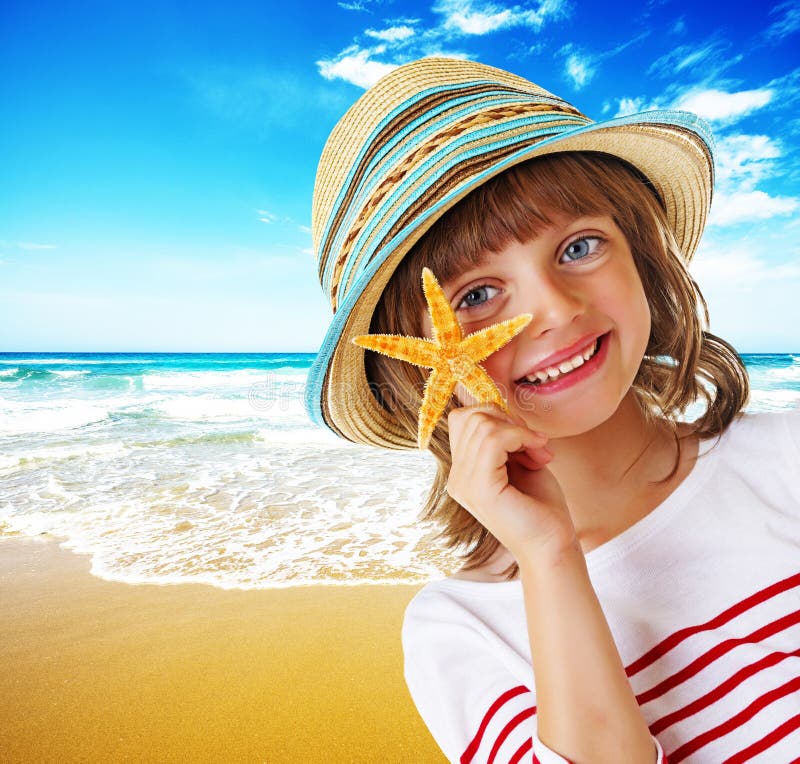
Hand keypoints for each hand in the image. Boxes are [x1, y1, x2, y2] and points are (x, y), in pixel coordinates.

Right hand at [446, 405, 575, 560]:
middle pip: (468, 416)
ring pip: (482, 424)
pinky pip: (494, 439)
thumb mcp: (519, 460)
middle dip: (507, 419)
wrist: (553, 546)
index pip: (462, 419)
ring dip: (519, 430)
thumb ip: (505, 436)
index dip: (496, 415)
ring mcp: (464, 483)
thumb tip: (499, 403)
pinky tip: (538, 454)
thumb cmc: (541, 506)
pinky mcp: (480, 488)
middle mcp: (457, 477)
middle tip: (534, 442)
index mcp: (463, 471)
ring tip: (539, 452)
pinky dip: (521, 437)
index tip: (525, 436)